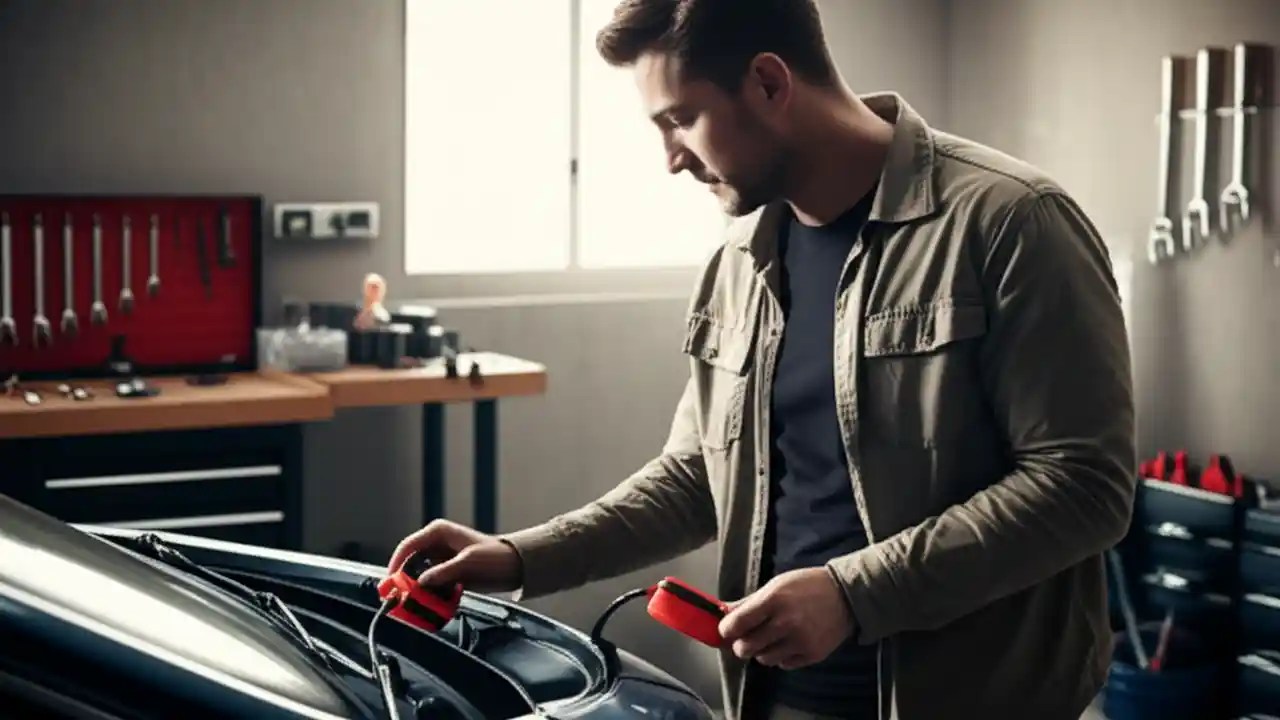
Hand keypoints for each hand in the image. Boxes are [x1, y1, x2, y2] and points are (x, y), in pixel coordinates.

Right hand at [386, 519, 522, 592]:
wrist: (516, 567)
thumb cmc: (495, 557)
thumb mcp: (468, 563)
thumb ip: (443, 573)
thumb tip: (420, 582)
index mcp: (438, 533)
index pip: (407, 546)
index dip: (395, 564)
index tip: (390, 582)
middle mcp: (436, 544)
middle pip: (410, 563)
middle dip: (404, 581)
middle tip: (397, 598)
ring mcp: (441, 560)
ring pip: (419, 576)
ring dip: (416, 590)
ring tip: (411, 605)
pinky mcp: (448, 574)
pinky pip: (431, 585)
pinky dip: (428, 594)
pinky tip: (428, 606)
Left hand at [718, 567, 854, 669]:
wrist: (845, 596)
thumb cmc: (806, 586)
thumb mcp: (776, 586)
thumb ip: (748, 602)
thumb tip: (721, 612)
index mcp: (774, 600)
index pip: (737, 624)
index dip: (726, 630)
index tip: (727, 629)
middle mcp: (785, 623)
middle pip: (745, 648)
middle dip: (741, 644)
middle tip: (747, 636)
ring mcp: (800, 641)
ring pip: (763, 660)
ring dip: (762, 651)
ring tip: (772, 637)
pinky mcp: (811, 655)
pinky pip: (783, 665)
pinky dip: (781, 657)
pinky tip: (789, 642)